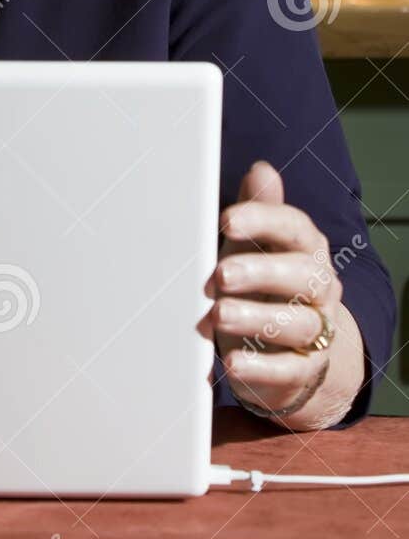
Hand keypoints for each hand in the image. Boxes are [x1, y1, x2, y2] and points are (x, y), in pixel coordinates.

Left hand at [212, 160, 362, 428]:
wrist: (288, 347)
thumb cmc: (261, 281)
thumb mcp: (255, 243)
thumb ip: (258, 210)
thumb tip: (261, 169)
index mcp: (306, 248)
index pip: (294, 228)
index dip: (262, 221)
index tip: (226, 219)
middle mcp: (319, 286)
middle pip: (302, 276)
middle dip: (260, 272)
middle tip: (220, 274)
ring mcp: (317, 329)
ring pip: (297, 323)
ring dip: (256, 319)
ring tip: (219, 316)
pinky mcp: (306, 368)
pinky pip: (290, 369)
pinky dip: (261, 366)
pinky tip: (233, 362)